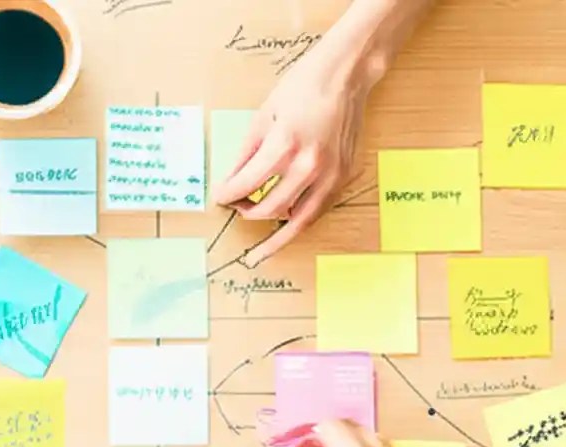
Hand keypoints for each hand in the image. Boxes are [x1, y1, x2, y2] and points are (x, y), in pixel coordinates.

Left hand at [211, 44, 369, 265]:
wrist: (346, 75)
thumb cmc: (303, 87)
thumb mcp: (263, 116)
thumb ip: (246, 154)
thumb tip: (231, 181)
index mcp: (284, 146)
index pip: (247, 185)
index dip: (228, 195)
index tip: (219, 198)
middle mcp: (309, 165)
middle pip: (269, 208)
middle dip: (247, 212)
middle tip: (236, 207)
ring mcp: (331, 174)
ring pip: (298, 221)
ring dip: (276, 235)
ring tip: (261, 252)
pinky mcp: (344, 176)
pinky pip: (319, 210)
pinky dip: (300, 222)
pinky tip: (286, 229)